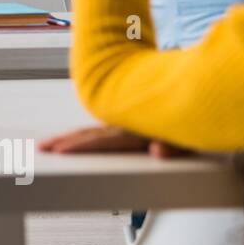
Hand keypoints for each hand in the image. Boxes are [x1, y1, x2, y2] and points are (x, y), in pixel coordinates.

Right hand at [38, 125, 190, 157]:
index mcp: (138, 128)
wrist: (201, 92)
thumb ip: (174, 145)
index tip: (58, 151)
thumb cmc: (198, 121)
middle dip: (65, 141)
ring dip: (72, 137)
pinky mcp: (131, 122)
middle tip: (42, 147)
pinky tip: (78, 138)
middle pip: (90, 133)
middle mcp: (128, 123)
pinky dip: (87, 134)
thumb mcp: (191, 138)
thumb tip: (156, 151)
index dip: (79, 146)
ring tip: (51, 144)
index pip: (102, 139)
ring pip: (94, 130)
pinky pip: (104, 129)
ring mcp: (128, 122)